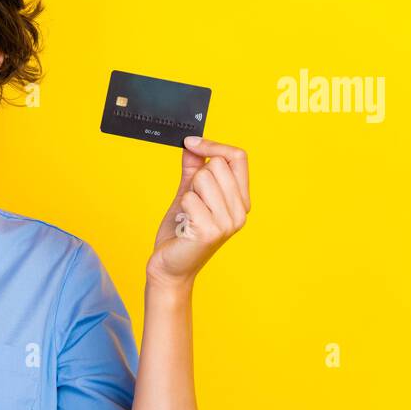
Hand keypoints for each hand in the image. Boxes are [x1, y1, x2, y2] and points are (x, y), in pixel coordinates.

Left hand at [146, 136, 250, 291]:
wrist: (170, 266)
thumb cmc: (180, 233)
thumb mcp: (188, 194)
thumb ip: (193, 169)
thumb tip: (192, 143)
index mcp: (240, 200)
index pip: (238, 157)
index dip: (213, 145)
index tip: (190, 143)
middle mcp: (240, 211)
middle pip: (218, 165)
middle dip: (196, 177)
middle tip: (190, 202)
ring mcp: (227, 222)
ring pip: (203, 178)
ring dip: (187, 194)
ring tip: (187, 214)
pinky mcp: (210, 231)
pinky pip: (189, 198)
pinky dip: (180, 208)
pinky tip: (183, 224)